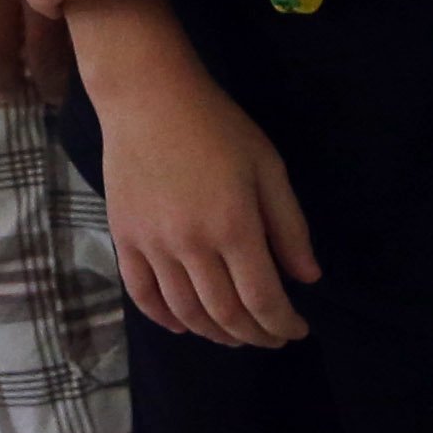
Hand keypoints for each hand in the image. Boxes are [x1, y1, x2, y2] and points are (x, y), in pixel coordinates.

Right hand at [85, 25, 319, 344]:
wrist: (146, 96)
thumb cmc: (216, 126)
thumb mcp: (268, 166)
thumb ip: (290, 227)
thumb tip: (307, 279)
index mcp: (233, 226)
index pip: (262, 300)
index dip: (283, 324)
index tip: (299, 329)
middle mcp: (191, 244)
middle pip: (225, 314)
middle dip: (256, 335)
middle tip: (272, 336)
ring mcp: (152, 244)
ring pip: (186, 312)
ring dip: (215, 334)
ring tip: (235, 335)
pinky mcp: (124, 238)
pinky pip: (142, 294)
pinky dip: (165, 319)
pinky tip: (185, 325)